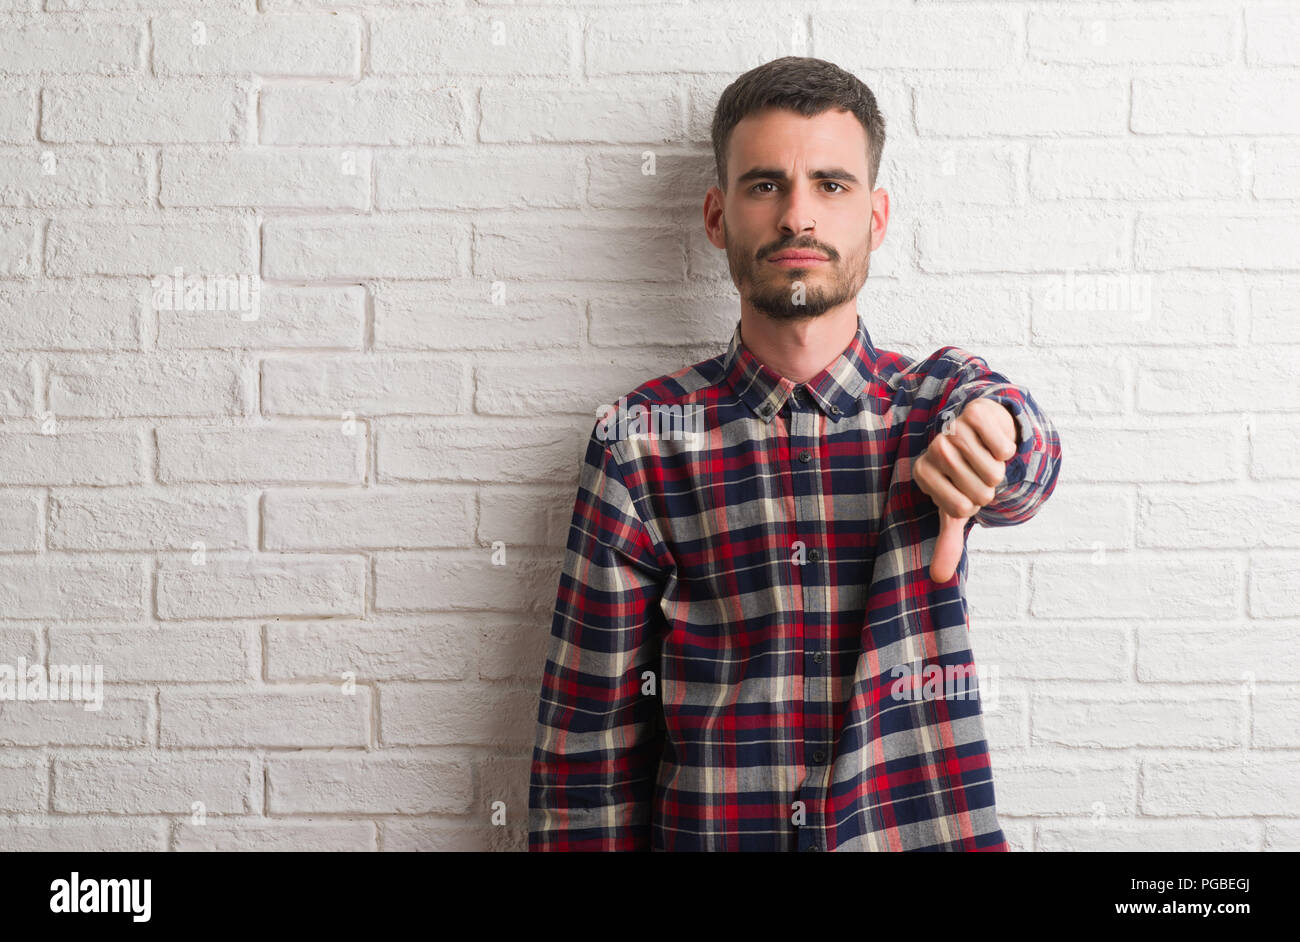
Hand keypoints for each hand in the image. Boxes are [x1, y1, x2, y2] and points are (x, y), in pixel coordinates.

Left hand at [913, 398, 1018, 582]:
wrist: (976, 432)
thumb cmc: (963, 475)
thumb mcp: (954, 507)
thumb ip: (948, 541)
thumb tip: (938, 578)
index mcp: (922, 473)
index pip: (960, 507)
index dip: (973, 504)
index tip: (965, 491)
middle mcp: (933, 449)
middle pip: (980, 490)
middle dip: (988, 488)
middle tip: (979, 475)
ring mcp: (953, 428)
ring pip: (994, 470)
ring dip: (999, 470)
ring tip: (986, 460)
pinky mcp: (975, 412)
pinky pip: (1004, 447)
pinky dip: (1007, 450)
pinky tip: (994, 443)